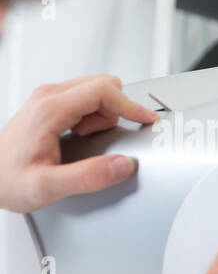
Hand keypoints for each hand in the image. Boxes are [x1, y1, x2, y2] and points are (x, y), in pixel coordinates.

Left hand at [0, 73, 158, 212]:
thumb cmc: (6, 180)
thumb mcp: (47, 188)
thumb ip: (88, 177)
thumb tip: (123, 165)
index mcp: (50, 110)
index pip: (103, 91)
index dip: (131, 105)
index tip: (148, 120)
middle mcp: (48, 97)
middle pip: (102, 85)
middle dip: (116, 111)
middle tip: (104, 139)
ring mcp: (48, 98)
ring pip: (96, 90)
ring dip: (104, 114)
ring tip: (88, 140)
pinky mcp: (49, 104)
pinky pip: (86, 99)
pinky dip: (95, 116)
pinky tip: (82, 136)